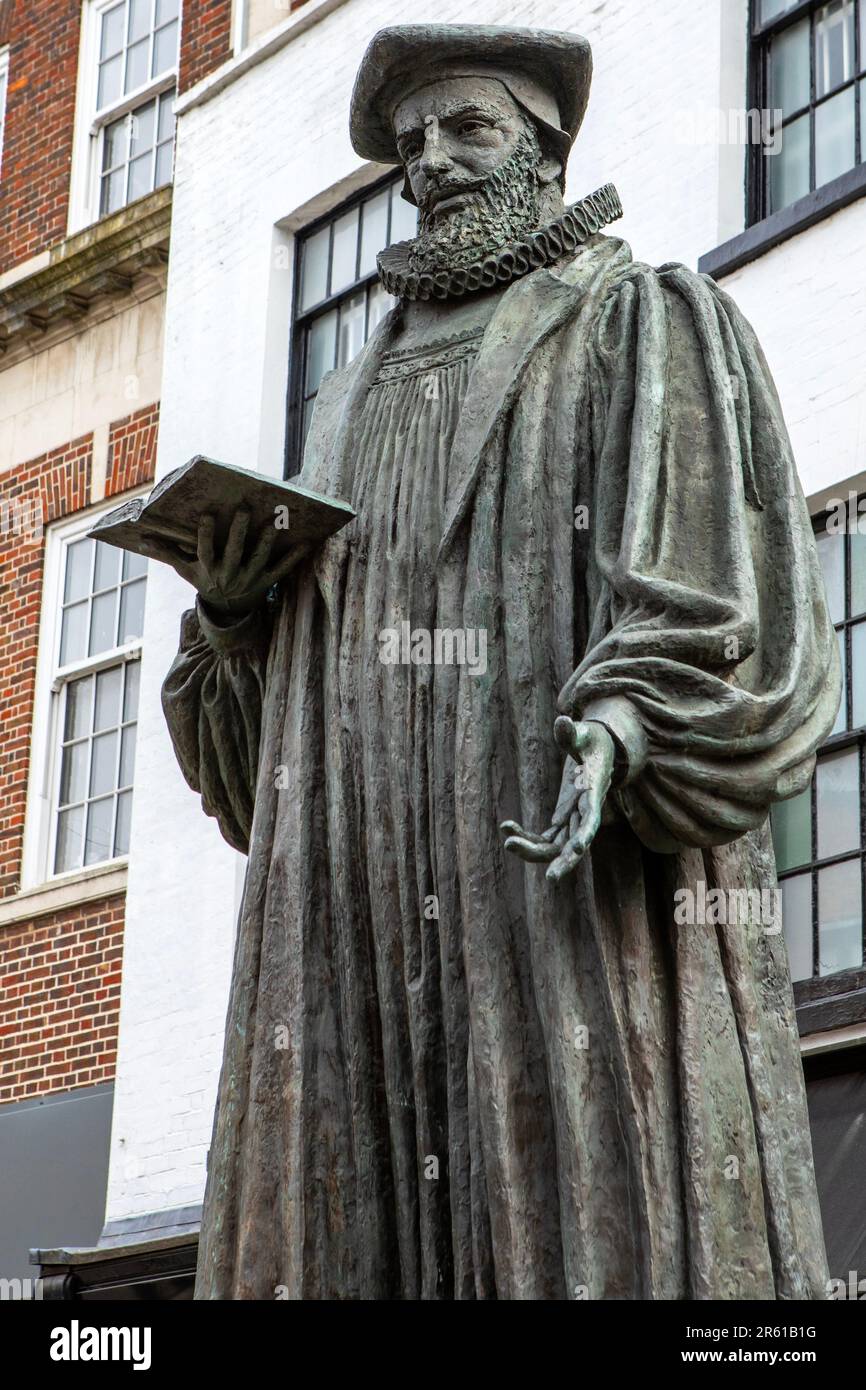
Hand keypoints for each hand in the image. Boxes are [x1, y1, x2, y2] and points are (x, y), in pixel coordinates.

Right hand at [167, 509, 313, 619]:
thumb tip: (141, 538)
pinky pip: (281, 570)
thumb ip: (168, 552)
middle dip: (237, 531)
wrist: (228, 612)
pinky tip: (304, 543)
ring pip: (258, 560)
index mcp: (208, 570)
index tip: (205, 514)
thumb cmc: (206, 582)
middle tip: (243, 509)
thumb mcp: (186, 571)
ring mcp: (249, 580)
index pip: (204, 551)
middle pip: (233, 552)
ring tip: (273, 524)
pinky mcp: (266, 583)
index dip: (204, 534)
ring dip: (266, 543)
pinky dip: (293, 559)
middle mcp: (229, 576)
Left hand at [501, 716, 615, 882]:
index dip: (585, 836)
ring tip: (508, 842)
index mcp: (594, 794)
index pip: (592, 820)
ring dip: (534, 850)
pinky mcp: (563, 820)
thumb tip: (562, 721)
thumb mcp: (585, 733)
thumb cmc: (592, 740)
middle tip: (543, 872)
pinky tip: (506, 825)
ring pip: (556, 847)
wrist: (599, 751)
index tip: (577, 851)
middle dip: (560, 860)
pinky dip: (527, 836)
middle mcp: (585, 813)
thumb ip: (572, 733)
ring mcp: (574, 820)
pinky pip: (545, 838)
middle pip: (573, 844)